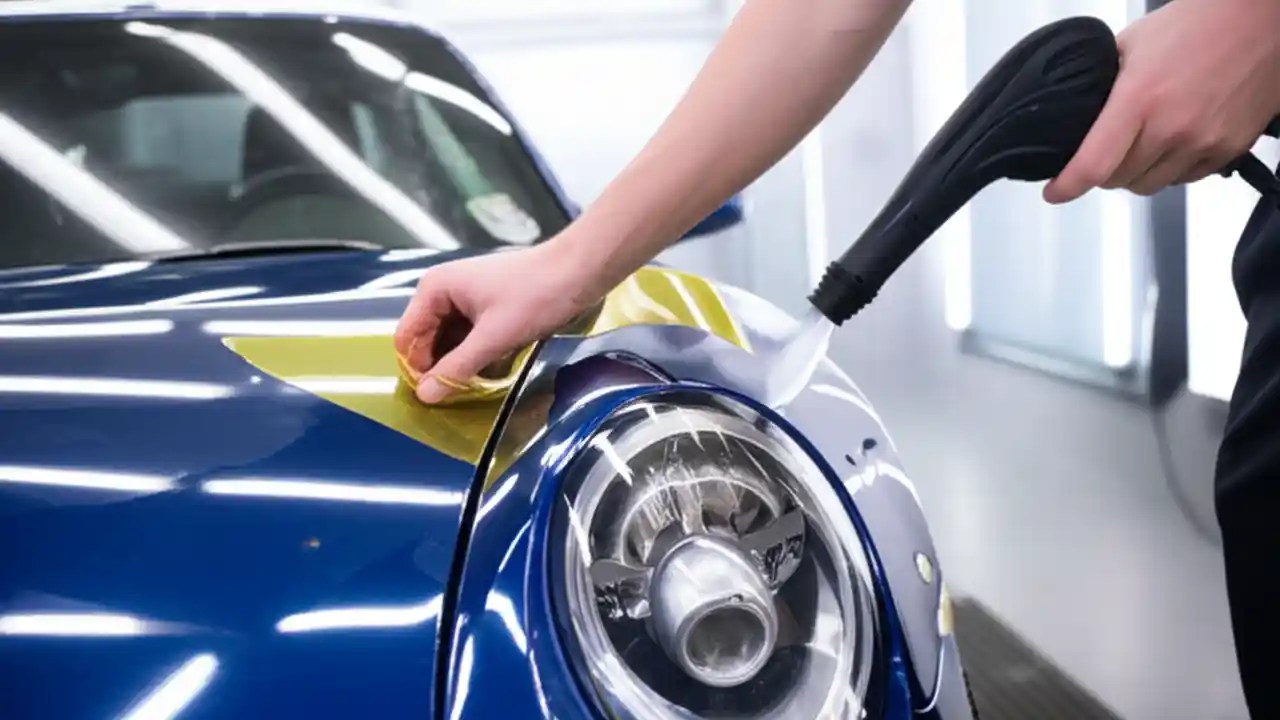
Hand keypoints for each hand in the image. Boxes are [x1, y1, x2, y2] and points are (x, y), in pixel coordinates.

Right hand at [394, 241, 595, 403]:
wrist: (578, 270)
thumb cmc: (534, 297)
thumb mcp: (494, 338)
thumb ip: (457, 368)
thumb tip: (424, 396)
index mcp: (434, 289)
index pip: (407, 338)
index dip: (416, 369)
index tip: (435, 397)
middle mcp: (442, 291)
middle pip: (425, 340)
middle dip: (438, 367)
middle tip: (457, 396)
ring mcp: (464, 297)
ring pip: (448, 341)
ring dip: (458, 363)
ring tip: (473, 386)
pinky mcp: (484, 306)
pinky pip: (468, 336)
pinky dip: (473, 354)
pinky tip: (487, 371)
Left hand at [1045, 0, 1279, 202]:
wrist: (1263, 19)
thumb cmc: (1202, 21)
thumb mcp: (1133, 44)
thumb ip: (1104, 82)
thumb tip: (1080, 112)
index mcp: (1139, 98)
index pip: (1093, 165)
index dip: (1067, 186)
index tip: (1055, 191)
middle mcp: (1172, 127)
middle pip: (1119, 180)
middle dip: (1104, 170)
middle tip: (1104, 152)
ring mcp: (1203, 141)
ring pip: (1151, 185)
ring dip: (1138, 172)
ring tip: (1142, 142)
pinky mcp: (1229, 149)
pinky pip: (1186, 178)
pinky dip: (1172, 168)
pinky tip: (1174, 140)